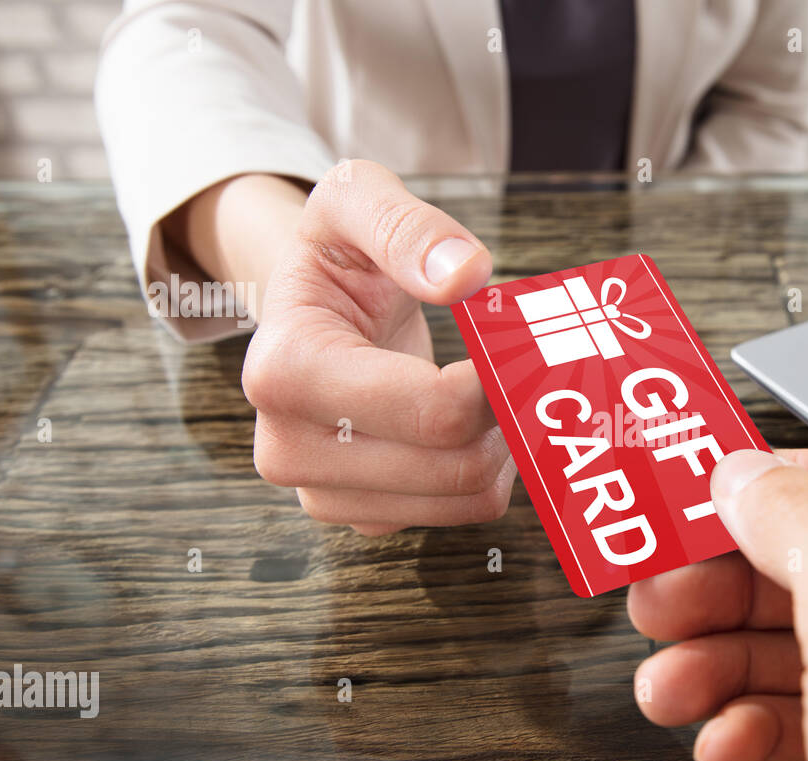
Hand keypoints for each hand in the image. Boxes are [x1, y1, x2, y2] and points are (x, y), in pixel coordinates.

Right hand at [241, 160, 515, 533]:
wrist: (308, 306)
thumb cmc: (336, 253)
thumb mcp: (355, 197)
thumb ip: (406, 225)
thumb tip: (465, 275)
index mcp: (287, 370)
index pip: (435, 411)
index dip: (497, 382)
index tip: (515, 344)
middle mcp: (289, 448)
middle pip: (457, 465)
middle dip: (507, 414)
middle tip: (520, 367)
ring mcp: (323, 493)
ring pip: (466, 500)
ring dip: (503, 448)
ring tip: (494, 391)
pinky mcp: (360, 516)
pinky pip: (457, 514)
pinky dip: (484, 471)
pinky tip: (472, 425)